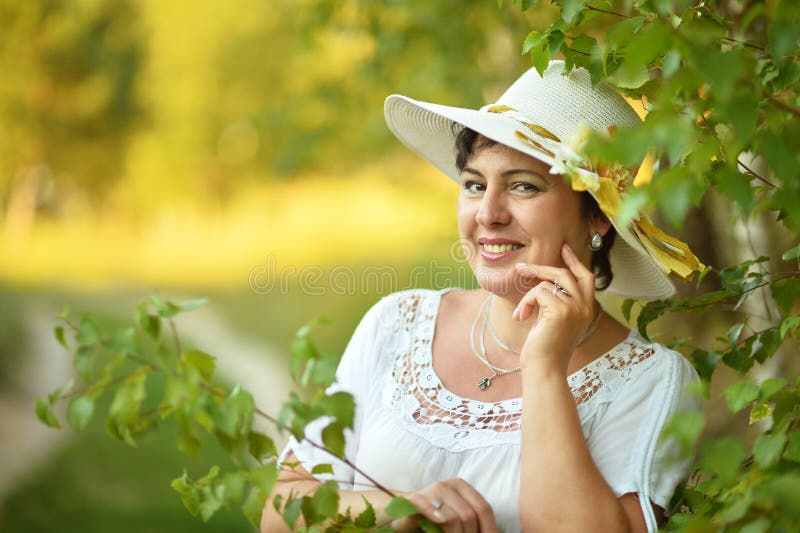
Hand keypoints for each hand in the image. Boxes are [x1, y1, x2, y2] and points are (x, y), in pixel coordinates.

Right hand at [391, 478, 497, 532]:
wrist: (404, 514)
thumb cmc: (435, 520)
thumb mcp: (458, 519)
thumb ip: (473, 523)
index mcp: (463, 487)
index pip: (483, 509)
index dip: (488, 529)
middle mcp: (449, 485)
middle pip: (469, 515)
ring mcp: (431, 490)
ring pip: (452, 516)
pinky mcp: (414, 499)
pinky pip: (425, 505)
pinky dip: (432, 514)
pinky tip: (439, 521)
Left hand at [512, 243, 597, 371]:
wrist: (544, 368)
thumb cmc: (545, 348)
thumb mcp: (555, 320)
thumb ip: (558, 302)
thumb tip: (546, 282)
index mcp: (586, 309)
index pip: (586, 277)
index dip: (575, 262)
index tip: (564, 249)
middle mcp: (585, 307)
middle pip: (566, 274)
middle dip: (543, 268)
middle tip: (523, 268)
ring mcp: (575, 308)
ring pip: (548, 283)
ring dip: (529, 296)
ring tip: (521, 312)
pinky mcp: (561, 311)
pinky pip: (539, 292)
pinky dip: (526, 303)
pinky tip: (521, 317)